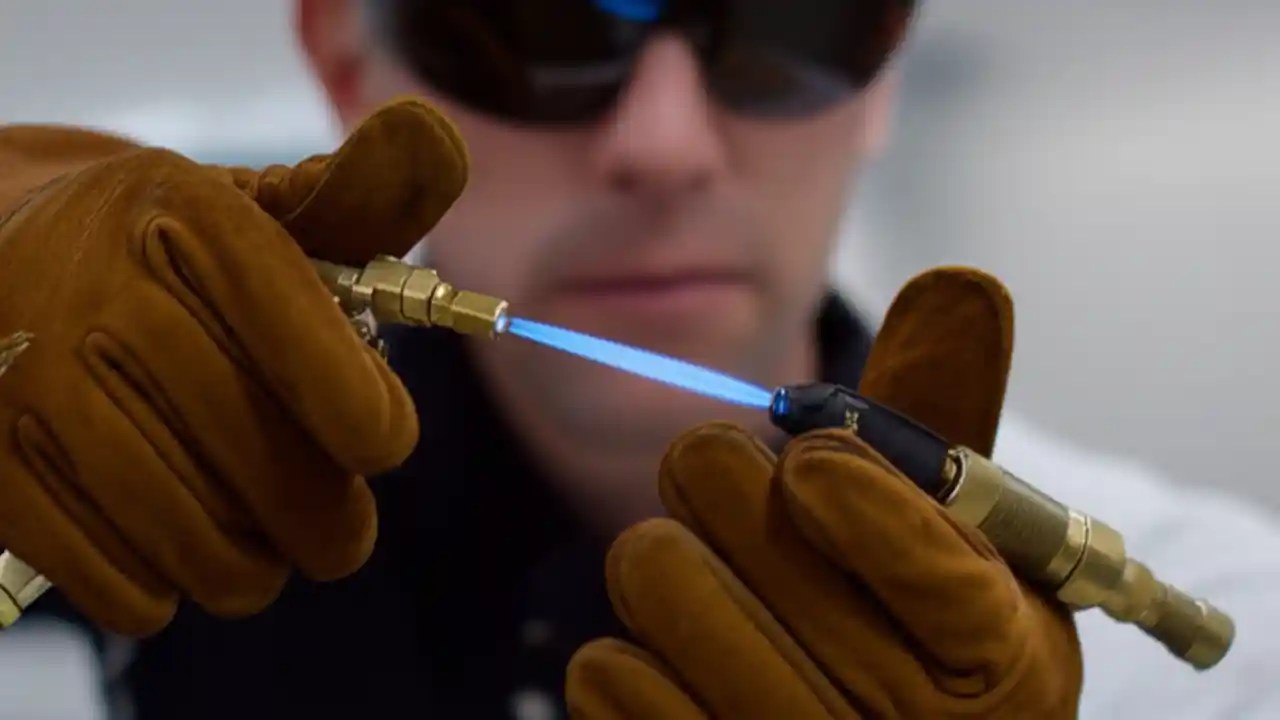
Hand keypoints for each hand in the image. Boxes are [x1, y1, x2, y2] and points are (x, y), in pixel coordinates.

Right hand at [0, 97, 466, 635]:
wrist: (1, 261)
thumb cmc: (169, 250)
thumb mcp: (259, 208)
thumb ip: (362, 196)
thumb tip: (434, 136)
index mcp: (191, 223)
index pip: (325, 367)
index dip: (373, 427)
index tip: (379, 440)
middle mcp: (104, 300)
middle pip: (281, 478)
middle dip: (332, 524)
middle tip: (337, 530)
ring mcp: (34, 390)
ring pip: (209, 551)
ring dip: (255, 567)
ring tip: (260, 540)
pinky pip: (125, 590)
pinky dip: (167, 589)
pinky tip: (170, 548)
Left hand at [566, 268, 1083, 717]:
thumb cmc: (926, 639)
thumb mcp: (969, 543)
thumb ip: (947, 419)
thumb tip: (957, 285)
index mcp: (997, 651)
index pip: (918, 558)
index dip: (844, 487)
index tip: (806, 457)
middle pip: (757, 545)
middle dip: (718, 483)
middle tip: (713, 478)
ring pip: (661, 585)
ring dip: (662, 550)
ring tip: (691, 562)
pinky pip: (608, 678)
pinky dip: (619, 648)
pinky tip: (659, 649)